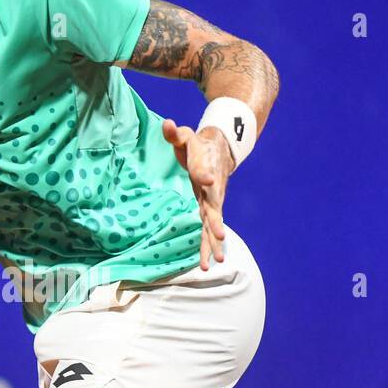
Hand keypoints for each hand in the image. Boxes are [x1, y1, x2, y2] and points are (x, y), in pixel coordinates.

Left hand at [161, 118, 234, 270]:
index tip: (208, 179)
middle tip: (219, 235)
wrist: (220, 151)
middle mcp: (212, 188)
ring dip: (214, 242)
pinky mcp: (210, 209)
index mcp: (206, 167)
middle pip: (214, 206)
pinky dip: (208, 245)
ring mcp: (213, 201)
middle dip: (216, 221)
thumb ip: (174, 132)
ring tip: (216, 262)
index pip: (204, 171)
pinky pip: (208, 229)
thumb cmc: (198, 145)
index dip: (204, 174)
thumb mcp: (185, 136)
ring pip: (213, 224)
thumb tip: (166, 124)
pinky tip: (207, 264)